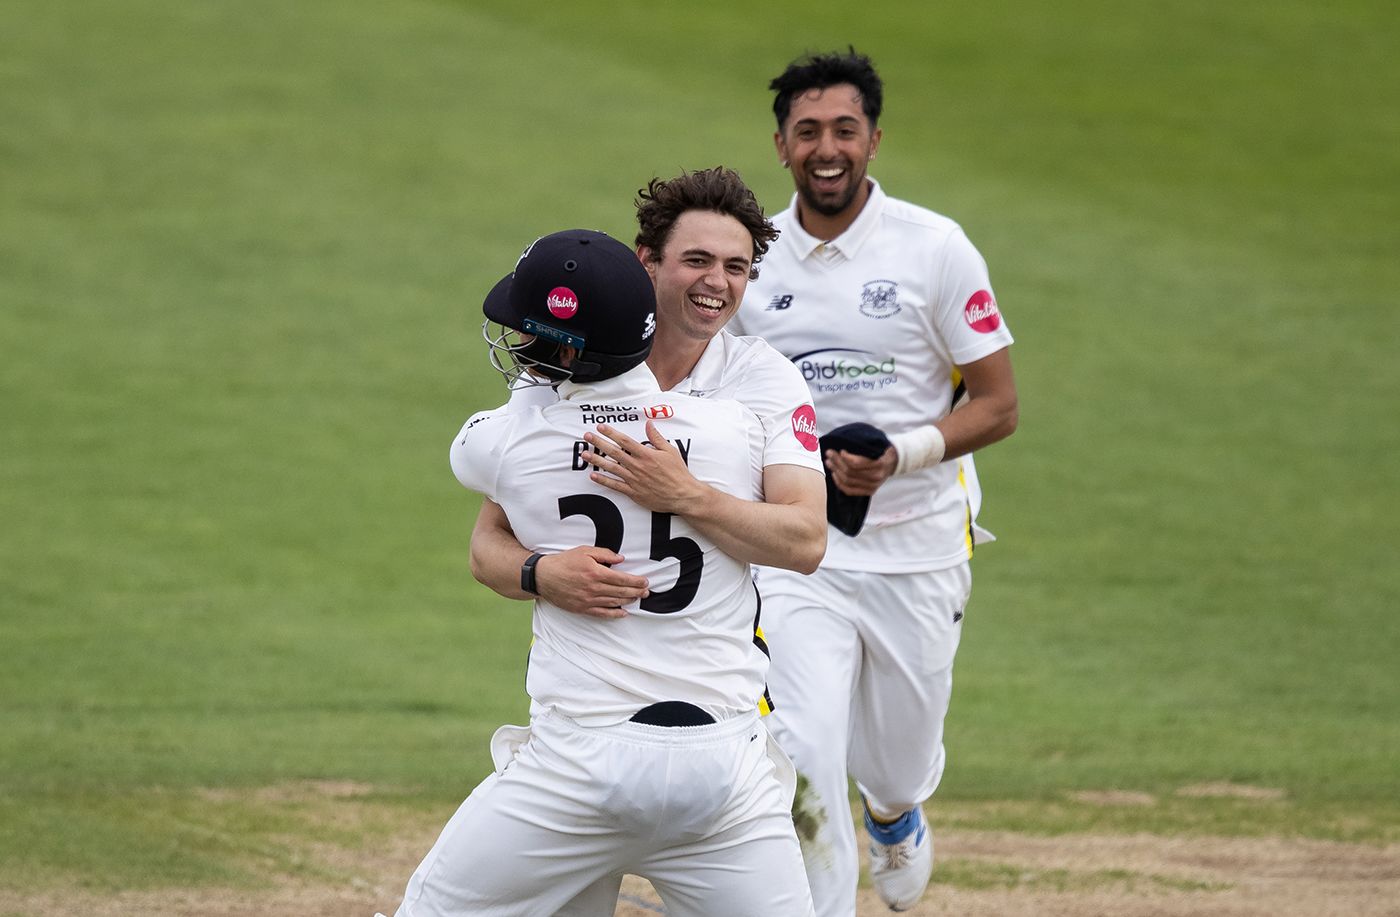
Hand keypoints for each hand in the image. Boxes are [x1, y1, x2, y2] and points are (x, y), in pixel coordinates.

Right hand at [535, 546, 648, 618]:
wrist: (543, 577)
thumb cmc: (564, 561)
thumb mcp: (584, 551)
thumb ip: (604, 554)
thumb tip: (621, 559)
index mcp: (595, 573)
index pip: (622, 579)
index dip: (636, 581)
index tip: (645, 581)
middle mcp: (593, 588)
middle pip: (620, 592)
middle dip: (636, 592)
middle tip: (647, 592)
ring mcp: (588, 600)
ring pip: (613, 602)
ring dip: (628, 601)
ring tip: (638, 599)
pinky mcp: (582, 608)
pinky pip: (602, 613)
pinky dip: (614, 614)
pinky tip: (623, 613)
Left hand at [580, 421, 707, 514]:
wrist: (682, 495)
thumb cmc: (678, 473)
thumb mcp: (670, 451)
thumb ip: (657, 438)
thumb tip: (649, 424)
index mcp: (646, 455)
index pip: (625, 441)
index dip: (611, 433)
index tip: (600, 427)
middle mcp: (638, 466)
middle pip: (614, 452)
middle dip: (599, 443)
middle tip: (587, 436)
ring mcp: (634, 480)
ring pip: (611, 468)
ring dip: (597, 460)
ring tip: (584, 454)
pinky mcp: (633, 492)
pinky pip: (615, 486)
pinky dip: (604, 481)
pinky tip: (593, 476)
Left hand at [824, 446, 897, 496]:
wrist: (892, 462)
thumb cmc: (882, 450)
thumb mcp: (878, 444)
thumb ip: (864, 446)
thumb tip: (844, 442)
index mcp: (880, 464)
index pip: (857, 463)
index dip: (846, 458)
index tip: (840, 450)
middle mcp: (876, 477)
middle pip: (850, 472)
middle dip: (837, 462)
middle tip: (829, 453)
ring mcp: (872, 486)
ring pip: (848, 481)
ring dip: (836, 471)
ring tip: (829, 462)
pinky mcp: (868, 492)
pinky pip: (849, 491)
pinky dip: (839, 483)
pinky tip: (834, 474)